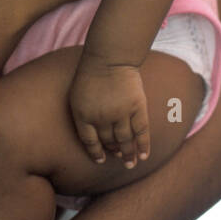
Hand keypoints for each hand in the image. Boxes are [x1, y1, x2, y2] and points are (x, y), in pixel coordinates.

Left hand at [69, 52, 149, 168]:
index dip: (96, 153)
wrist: (110, 56)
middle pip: (108, 141)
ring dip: (128, 153)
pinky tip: (143, 156)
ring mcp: (120, 113)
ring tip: (130, 163)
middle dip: (113, 150)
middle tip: (118, 156)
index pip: (89, 142)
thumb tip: (93, 135)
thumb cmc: (91, 73)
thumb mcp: (77, 95)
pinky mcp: (137, 107)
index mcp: (82, 115)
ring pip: (125, 140)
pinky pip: (141, 132)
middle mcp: (101, 117)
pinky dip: (143, 145)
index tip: (101, 160)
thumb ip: (83, 114)